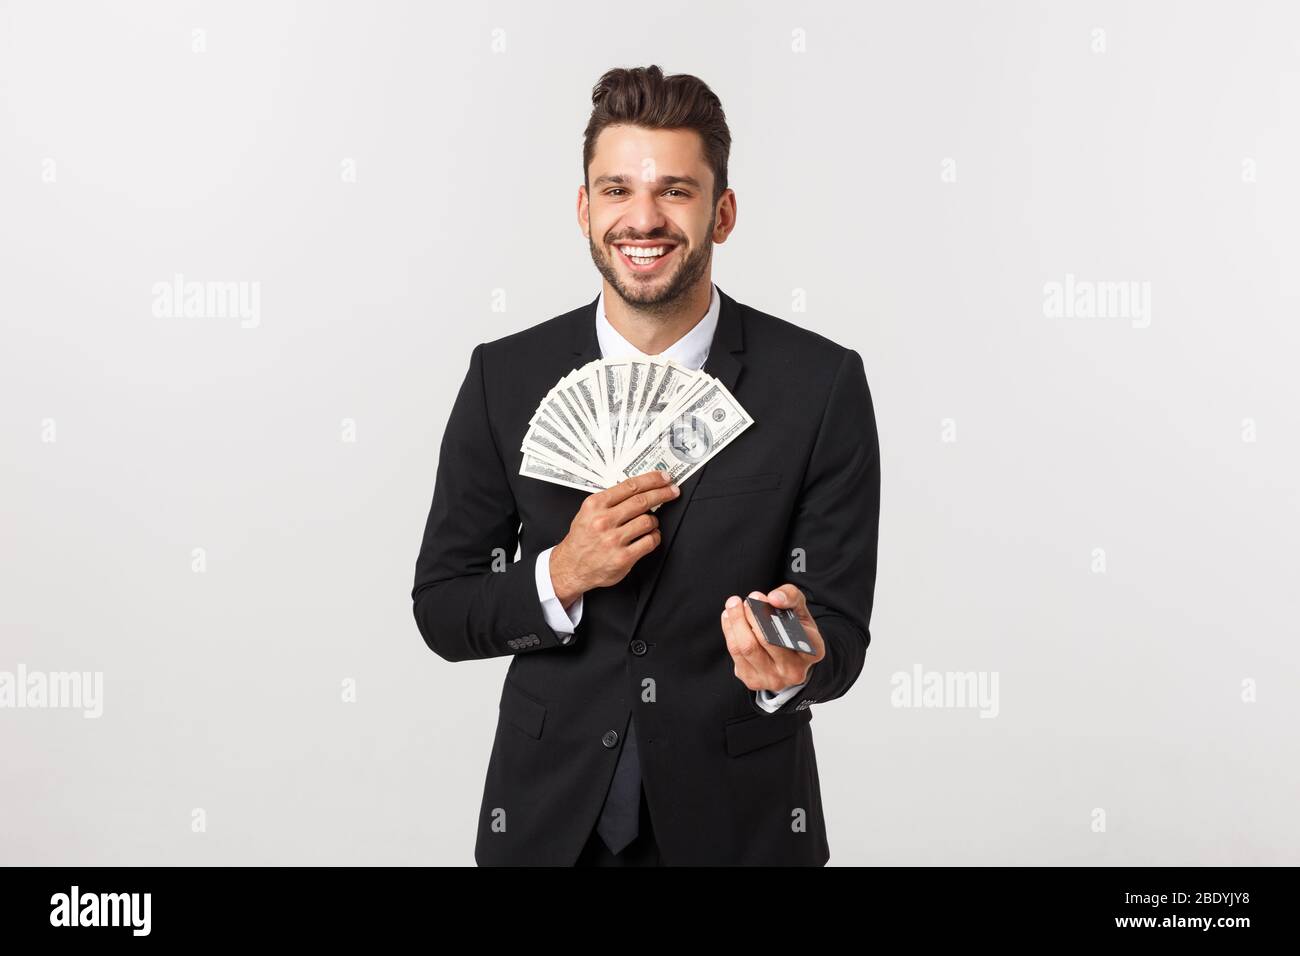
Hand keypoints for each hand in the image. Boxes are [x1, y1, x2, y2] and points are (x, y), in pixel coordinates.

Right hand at [550, 469, 680, 604]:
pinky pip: (650, 541)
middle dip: (662, 494)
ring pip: (648, 521)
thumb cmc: (582, 539)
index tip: (664, 478)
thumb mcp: (588, 512)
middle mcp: (604, 521)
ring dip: (654, 521)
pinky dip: (654, 537)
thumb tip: (639, 488)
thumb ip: (610, 500)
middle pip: (642, 501)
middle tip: (672, 491)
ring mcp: (614, 540)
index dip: (652, 480)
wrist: (571, 567)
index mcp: (595, 505)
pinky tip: (650, 537)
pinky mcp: (623, 557)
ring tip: (650, 523)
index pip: (630, 486)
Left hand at [720, 584, 824, 692]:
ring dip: (736, 622)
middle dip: (750, 615)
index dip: (770, 614)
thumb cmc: (795, 631)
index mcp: (812, 652)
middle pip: (766, 640)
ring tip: (733, 605)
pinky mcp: (753, 682)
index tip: (757, 596)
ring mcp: (773, 679)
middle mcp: (794, 670)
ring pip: (747, 648)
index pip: (794, 632)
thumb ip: (791, 597)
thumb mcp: (800, 611)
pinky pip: (736, 654)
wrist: (788, 661)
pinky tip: (729, 618)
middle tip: (742, 600)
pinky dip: (730, 632)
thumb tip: (773, 598)